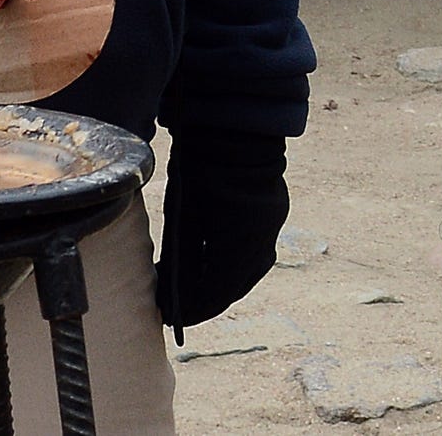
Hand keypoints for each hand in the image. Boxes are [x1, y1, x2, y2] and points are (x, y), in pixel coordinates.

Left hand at [154, 129, 288, 330]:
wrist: (231, 125)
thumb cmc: (199, 167)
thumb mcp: (184, 216)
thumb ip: (181, 258)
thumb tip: (169, 291)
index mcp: (240, 240)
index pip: (217, 291)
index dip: (193, 308)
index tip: (170, 318)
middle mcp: (263, 239)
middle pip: (235, 284)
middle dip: (207, 300)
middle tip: (180, 310)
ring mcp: (271, 226)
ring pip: (247, 269)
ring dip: (221, 283)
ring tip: (192, 290)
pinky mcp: (272, 213)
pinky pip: (254, 250)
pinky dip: (232, 263)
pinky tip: (211, 264)